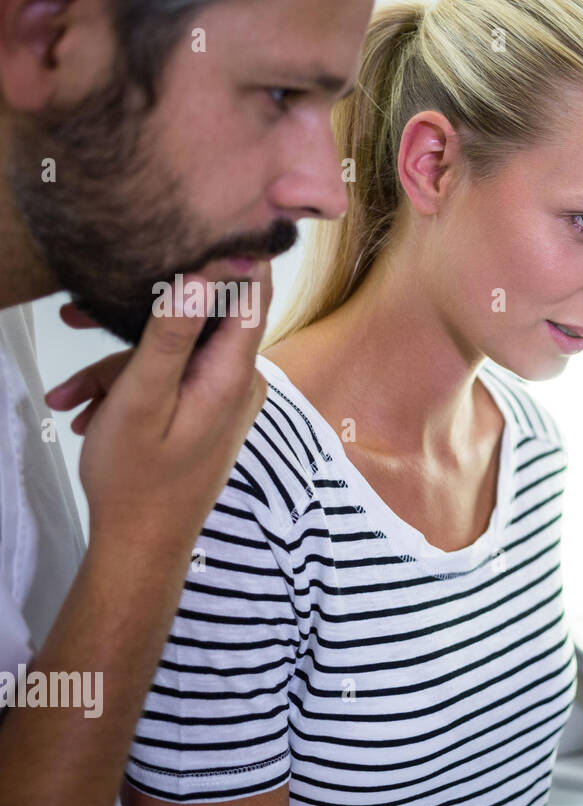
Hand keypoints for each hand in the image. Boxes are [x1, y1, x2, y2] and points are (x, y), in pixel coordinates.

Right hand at [56, 265, 272, 553]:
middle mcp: (239, 381)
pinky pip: (168, 380)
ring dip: (117, 368)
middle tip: (79, 312)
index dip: (232, 254)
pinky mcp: (205, 411)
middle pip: (200, 319)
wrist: (143, 545)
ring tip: (70, 396)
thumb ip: (170, 337)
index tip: (196, 225)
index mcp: (233, 374)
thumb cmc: (138, 480)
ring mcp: (223, 397)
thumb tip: (199, 275)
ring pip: (171, 353)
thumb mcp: (143, 400)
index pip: (252, 294)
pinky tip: (83, 410)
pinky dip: (125, 389)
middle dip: (140, 315)